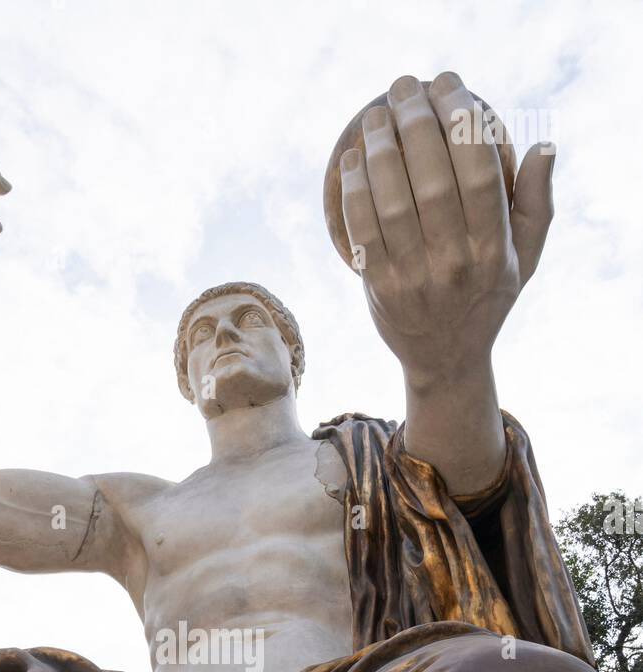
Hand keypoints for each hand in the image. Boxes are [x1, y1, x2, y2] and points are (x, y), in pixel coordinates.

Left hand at [339, 73, 554, 386]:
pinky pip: (362, 229)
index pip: (480, 172)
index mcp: (494, 250)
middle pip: (433, 179)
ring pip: (393, 201)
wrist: (446, 359)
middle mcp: (456, 265)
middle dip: (416, 122)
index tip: (448, 86)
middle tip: (404, 89)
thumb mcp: (524, 257)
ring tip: (377, 116)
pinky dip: (355, 189)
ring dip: (381, 149)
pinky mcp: (380, 289)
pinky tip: (355, 158)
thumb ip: (537, 205)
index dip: (461, 121)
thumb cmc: (487, 295)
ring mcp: (415, 279)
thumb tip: (543, 148)